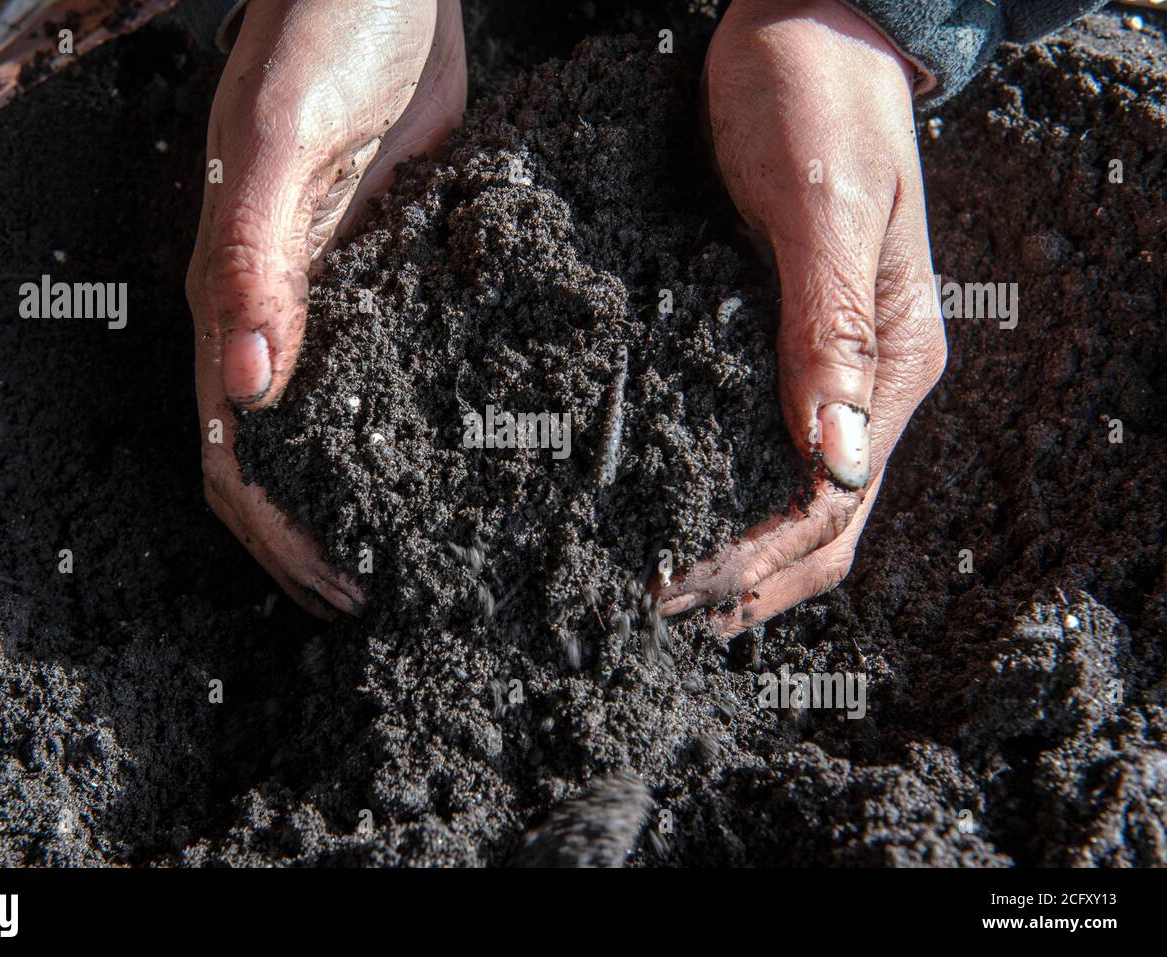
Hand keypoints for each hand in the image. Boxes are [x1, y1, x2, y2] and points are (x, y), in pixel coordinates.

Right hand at [185, 0, 465, 616]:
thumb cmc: (326, 23)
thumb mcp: (287, 132)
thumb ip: (257, 253)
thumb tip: (248, 387)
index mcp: (235, 289)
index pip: (234, 444)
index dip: (277, 531)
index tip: (337, 588)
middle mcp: (278, 306)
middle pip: (283, 452)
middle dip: (321, 533)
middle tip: (386, 594)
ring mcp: (336, 292)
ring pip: (340, 418)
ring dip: (369, 490)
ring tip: (428, 551)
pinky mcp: (389, 269)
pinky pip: (393, 360)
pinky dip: (413, 419)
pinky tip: (459, 453)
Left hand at [660, 0, 946, 632]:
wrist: (801, 26)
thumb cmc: (817, 96)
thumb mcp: (823, 206)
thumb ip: (828, 330)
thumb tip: (832, 460)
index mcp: (894, 362)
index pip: (834, 503)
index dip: (761, 561)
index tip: (683, 592)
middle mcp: (865, 380)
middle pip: (819, 519)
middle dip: (747, 577)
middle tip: (658, 612)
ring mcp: (823, 366)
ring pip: (788, 491)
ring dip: (735, 548)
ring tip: (663, 589)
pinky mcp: (777, 340)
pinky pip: (754, 437)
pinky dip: (718, 485)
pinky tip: (666, 505)